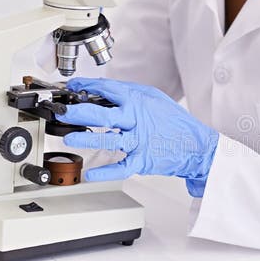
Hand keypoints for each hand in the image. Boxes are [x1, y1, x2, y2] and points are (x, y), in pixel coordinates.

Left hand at [56, 78, 218, 195]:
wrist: (197, 146)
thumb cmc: (176, 123)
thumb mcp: (156, 99)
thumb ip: (132, 93)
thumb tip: (108, 90)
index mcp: (139, 102)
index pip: (108, 90)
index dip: (87, 86)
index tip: (72, 87)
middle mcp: (136, 120)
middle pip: (103, 113)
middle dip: (79, 110)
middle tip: (62, 110)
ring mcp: (138, 142)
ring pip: (108, 139)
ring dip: (87, 137)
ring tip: (69, 137)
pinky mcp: (142, 161)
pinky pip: (121, 167)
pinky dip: (106, 172)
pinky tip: (90, 174)